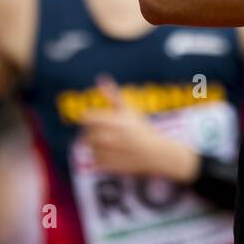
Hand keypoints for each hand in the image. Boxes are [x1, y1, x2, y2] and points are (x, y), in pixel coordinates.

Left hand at [79, 77, 197, 180]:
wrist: (156, 154)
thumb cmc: (143, 129)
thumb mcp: (129, 109)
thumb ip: (112, 94)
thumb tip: (100, 77)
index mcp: (113, 120)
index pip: (86, 117)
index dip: (91, 119)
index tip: (99, 121)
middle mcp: (109, 137)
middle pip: (86, 134)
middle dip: (94, 133)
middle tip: (107, 134)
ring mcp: (108, 153)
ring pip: (90, 148)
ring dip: (96, 146)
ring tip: (111, 145)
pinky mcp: (109, 166)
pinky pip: (95, 161)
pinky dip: (100, 159)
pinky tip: (112, 155)